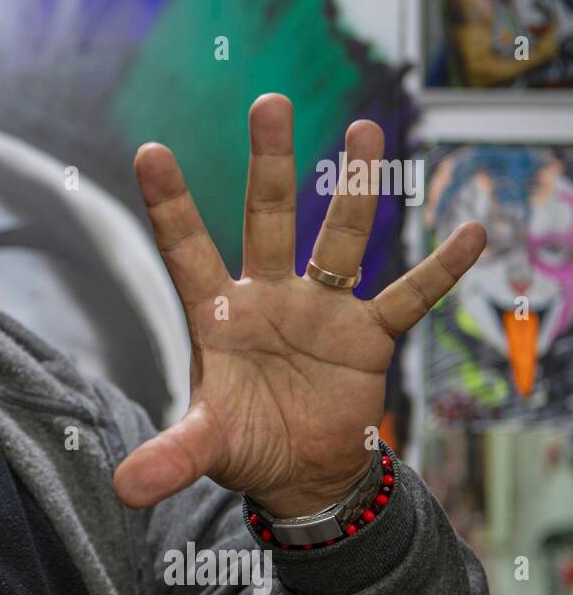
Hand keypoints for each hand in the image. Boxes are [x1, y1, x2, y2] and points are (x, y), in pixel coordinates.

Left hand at [113, 94, 485, 515]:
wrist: (301, 473)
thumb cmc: (245, 445)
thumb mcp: (205, 448)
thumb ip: (169, 458)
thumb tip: (124, 492)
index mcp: (219, 316)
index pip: (188, 250)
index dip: (171, 204)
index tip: (148, 149)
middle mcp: (269, 298)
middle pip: (267, 218)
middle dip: (268, 165)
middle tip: (269, 103)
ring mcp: (321, 310)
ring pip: (339, 238)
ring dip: (354, 190)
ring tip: (366, 131)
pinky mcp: (368, 336)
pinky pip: (407, 296)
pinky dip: (439, 270)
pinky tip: (471, 233)